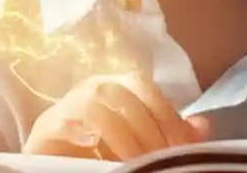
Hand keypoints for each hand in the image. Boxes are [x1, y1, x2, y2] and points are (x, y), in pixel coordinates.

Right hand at [23, 72, 209, 160]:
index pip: (142, 85)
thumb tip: (202, 126)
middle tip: (158, 158)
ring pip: (92, 103)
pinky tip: (92, 144)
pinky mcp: (44, 129)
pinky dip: (76, 130)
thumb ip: (170, 134)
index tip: (179, 144)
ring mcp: (65, 107)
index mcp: (117, 88)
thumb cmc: (106, 151)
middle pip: (119, 93)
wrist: (64, 160)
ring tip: (133, 161)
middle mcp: (91, 89)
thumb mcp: (145, 143)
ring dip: (118, 133)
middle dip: (145, 128)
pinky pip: (59, 121)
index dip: (164, 112)